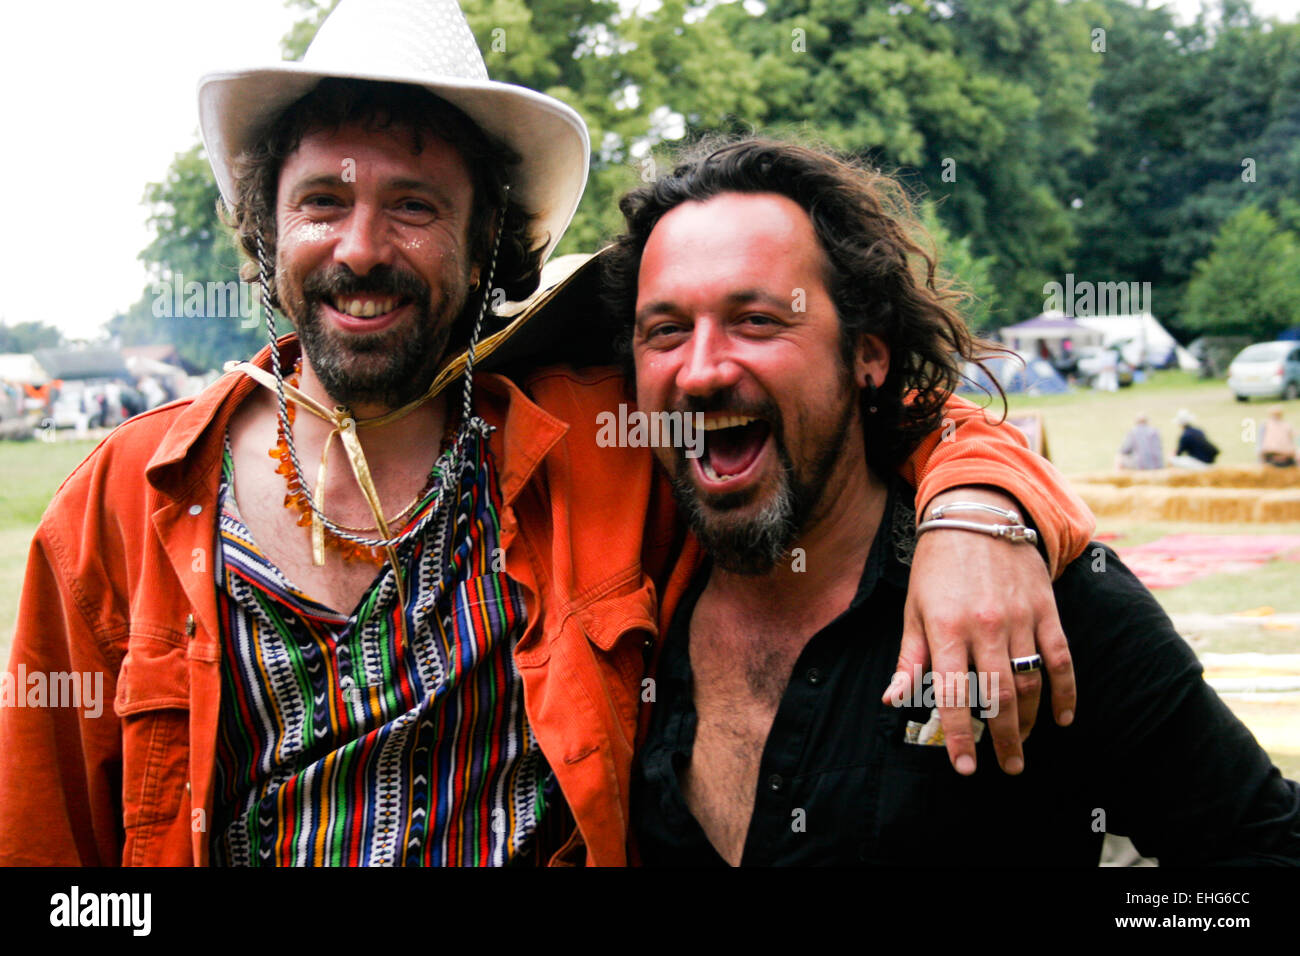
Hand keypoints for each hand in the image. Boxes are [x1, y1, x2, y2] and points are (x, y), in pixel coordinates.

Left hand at [881, 487, 1075, 775]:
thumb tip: (893, 700)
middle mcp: (985, 626)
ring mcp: (1020, 618)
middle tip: (1007, 767)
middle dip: (1003, 739)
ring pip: (1031, 681)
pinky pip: (1061, 658)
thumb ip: (908, 658)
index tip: (965, 767)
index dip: (960, 735)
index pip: (952, 694)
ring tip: (1024, 746)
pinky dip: (1066, 691)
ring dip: (1031, 722)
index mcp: (946, 629)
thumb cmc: (936, 567)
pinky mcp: (1046, 609)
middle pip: (999, 696)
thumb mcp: (913, 609)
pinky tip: (1062, 718)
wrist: (976, 515)